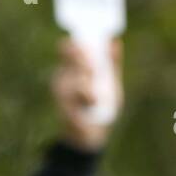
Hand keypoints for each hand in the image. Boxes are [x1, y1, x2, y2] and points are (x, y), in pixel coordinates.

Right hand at [52, 37, 123, 151]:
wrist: (93, 135)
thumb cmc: (100, 106)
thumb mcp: (110, 82)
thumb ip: (111, 63)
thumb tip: (115, 41)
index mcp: (73, 68)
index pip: (67, 46)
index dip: (76, 40)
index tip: (90, 43)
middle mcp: (63, 75)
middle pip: (70, 54)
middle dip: (86, 59)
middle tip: (96, 68)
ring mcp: (61, 88)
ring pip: (77, 74)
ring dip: (90, 83)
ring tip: (94, 97)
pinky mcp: (63, 102)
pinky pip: (78, 92)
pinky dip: (88, 96)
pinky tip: (91, 104)